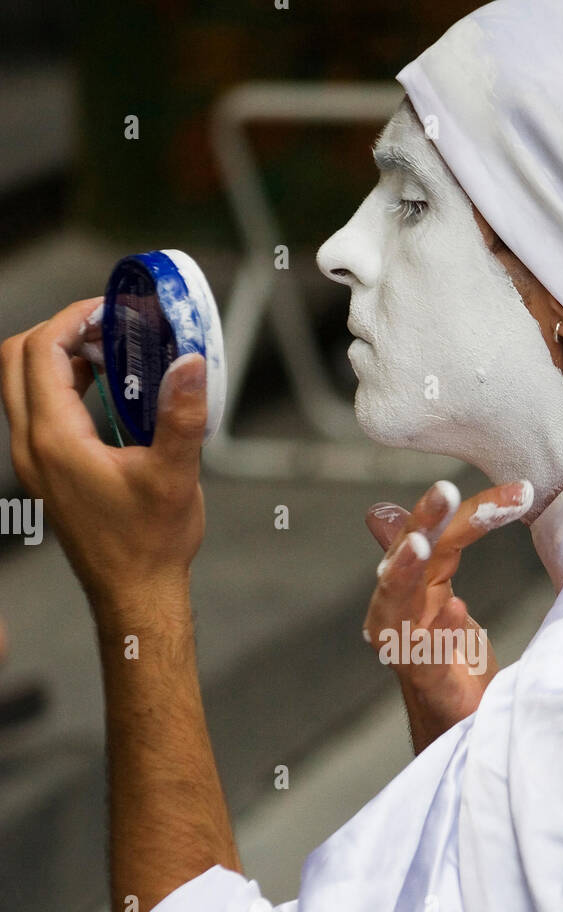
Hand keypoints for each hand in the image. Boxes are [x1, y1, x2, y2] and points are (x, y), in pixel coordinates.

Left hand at [0, 297, 207, 622]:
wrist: (134, 594)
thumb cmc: (151, 544)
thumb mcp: (174, 475)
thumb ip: (181, 415)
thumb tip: (190, 362)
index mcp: (55, 440)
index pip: (41, 351)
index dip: (73, 319)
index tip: (111, 311)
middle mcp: (33, 448)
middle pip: (16, 360)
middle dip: (57, 331)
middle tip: (105, 326)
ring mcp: (33, 463)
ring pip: (20, 385)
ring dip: (56, 358)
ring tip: (108, 353)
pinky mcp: (45, 474)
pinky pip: (35, 411)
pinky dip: (60, 387)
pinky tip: (105, 392)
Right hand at [364, 477, 533, 744]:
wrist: (453, 730)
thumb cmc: (449, 665)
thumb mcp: (441, 602)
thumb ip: (425, 556)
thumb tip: (382, 511)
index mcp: (411, 591)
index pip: (435, 540)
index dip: (465, 513)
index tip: (520, 490)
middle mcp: (399, 616)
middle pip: (406, 563)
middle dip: (423, 524)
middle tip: (444, 491)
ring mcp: (408, 654)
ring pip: (397, 608)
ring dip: (407, 574)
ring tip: (424, 546)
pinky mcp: (429, 690)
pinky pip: (425, 661)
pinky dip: (438, 635)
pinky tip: (455, 610)